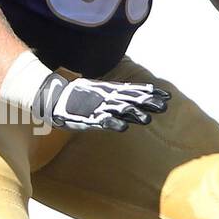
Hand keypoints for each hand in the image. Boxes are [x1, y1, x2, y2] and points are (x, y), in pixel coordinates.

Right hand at [36, 73, 170, 131]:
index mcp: (109, 90)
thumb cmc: (76, 97)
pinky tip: (123, 127)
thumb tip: (128, 97)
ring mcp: (97, 107)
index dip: (150, 93)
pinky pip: (101, 121)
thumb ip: (113, 93)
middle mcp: (106, 97)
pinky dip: (112, 123)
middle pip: (130, 99)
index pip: (133, 90)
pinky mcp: (87, 117)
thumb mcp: (98, 91)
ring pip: (118, 110)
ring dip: (133, 114)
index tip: (167, 97)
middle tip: (164, 107)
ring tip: (147, 120)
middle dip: (147, 103)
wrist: (52, 97)